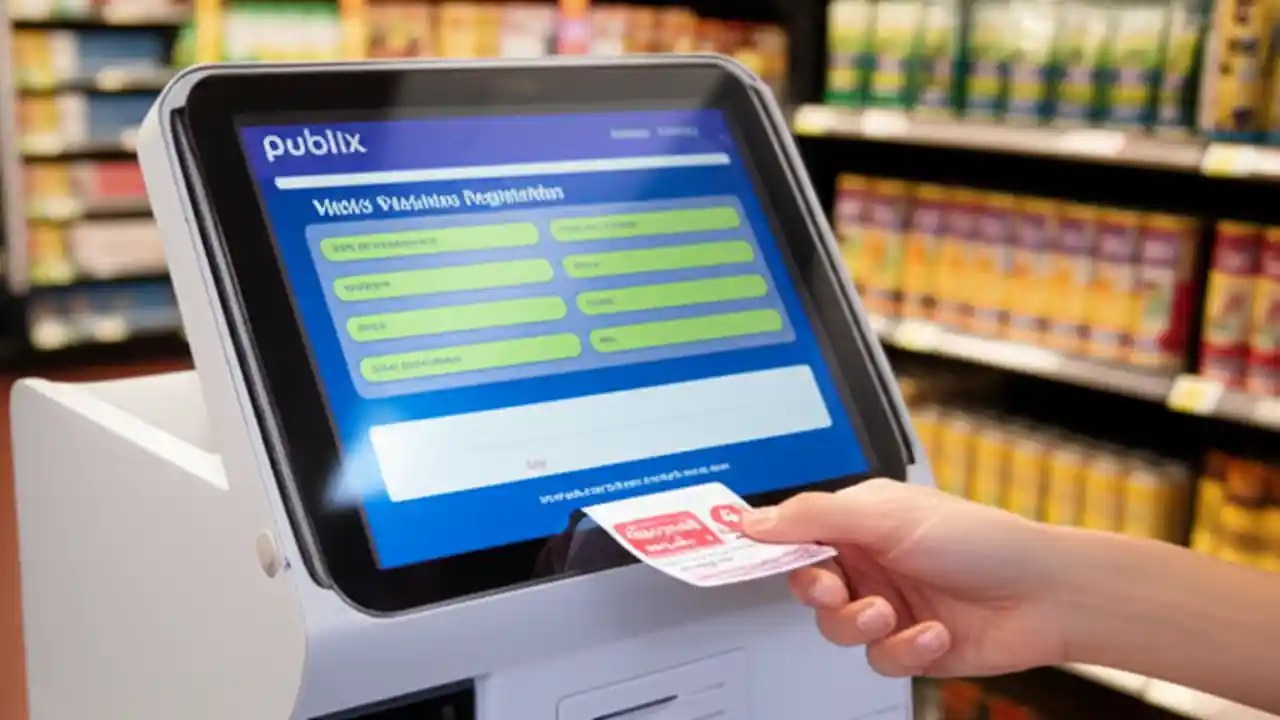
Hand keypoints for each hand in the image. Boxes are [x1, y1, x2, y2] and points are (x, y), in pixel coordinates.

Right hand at [743, 479, 1066, 678]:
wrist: (1044, 596)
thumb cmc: (982, 540)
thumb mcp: (886, 514)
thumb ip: (814, 516)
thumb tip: (755, 519)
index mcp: (860, 520)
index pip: (796, 533)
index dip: (771, 548)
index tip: (745, 557)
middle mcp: (871, 561)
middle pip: (809, 587)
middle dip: (821, 593)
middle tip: (836, 591)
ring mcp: (890, 603)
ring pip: (838, 629)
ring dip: (863, 624)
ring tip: (893, 612)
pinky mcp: (910, 644)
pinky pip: (878, 658)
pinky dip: (904, 648)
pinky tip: (932, 631)